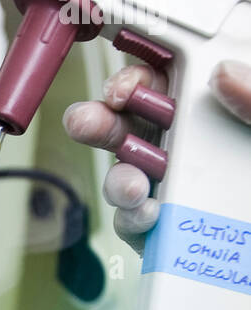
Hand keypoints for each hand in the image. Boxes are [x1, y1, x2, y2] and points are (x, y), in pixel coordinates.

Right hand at [63, 60, 250, 253]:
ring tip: (131, 187)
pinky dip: (132, 219)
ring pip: (126, 178)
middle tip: (85, 123)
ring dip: (117, 178)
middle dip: (101, 123)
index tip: (123, 90)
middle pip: (131, 127)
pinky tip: (147, 215)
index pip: (166, 85)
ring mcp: (175, 195)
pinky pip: (135, 224)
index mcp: (215, 117)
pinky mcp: (168, 236)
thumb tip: (225, 73)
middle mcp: (191, 153)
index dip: (137, 81)